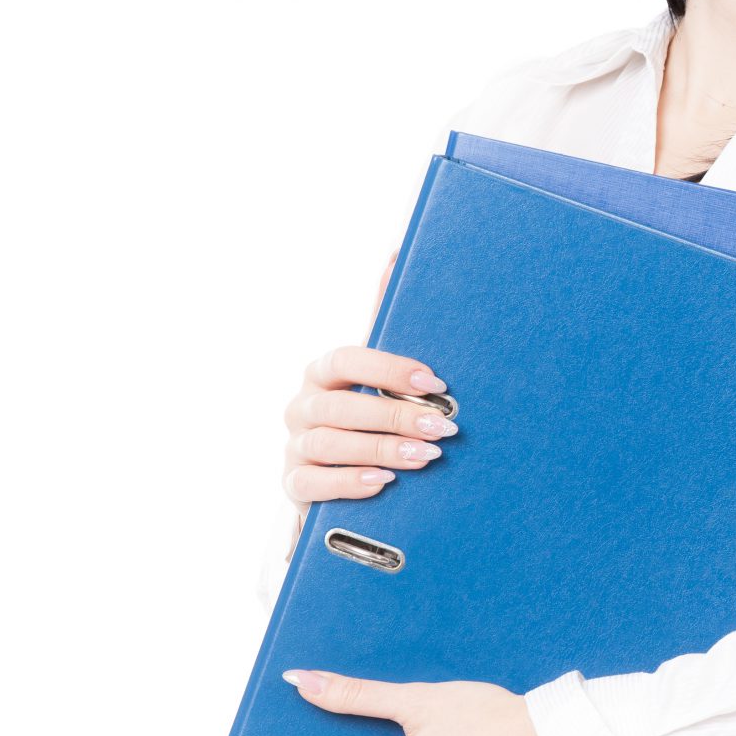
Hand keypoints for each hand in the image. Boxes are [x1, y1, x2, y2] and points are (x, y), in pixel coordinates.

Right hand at [281, 246, 459, 524]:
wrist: (339, 473)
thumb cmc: (367, 413)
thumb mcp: (378, 375)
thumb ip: (385, 322)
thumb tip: (397, 252)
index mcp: (322, 372)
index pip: (347, 360)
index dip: (390, 370)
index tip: (436, 383)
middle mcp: (302, 404)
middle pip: (341, 406)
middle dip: (396, 416)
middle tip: (442, 427)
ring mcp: (295, 445)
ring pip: (328, 444)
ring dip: (381, 448)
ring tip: (426, 456)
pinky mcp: (293, 484)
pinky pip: (312, 483)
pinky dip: (349, 481)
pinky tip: (384, 482)